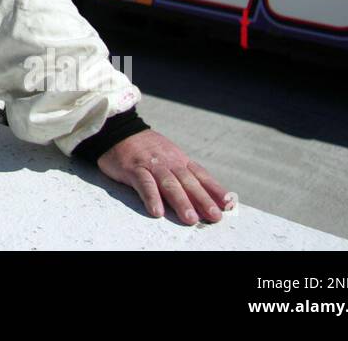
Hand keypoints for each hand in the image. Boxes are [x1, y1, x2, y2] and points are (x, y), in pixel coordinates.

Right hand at [97, 129, 230, 224]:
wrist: (118, 129)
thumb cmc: (145, 148)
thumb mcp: (169, 155)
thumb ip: (184, 173)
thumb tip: (203, 193)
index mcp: (179, 159)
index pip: (201, 176)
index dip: (215, 190)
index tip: (229, 205)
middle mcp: (169, 162)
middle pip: (188, 182)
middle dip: (202, 200)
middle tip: (214, 217)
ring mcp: (151, 164)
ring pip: (169, 183)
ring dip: (181, 201)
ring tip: (190, 218)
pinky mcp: (133, 168)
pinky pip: (144, 183)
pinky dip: (151, 197)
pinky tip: (157, 211)